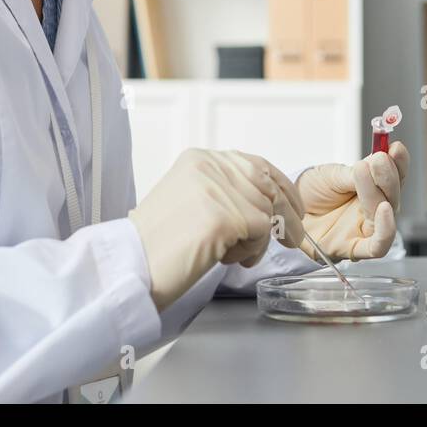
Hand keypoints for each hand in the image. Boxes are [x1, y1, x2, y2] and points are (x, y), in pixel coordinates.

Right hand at [128, 148, 305, 310]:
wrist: (132, 268)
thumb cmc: (157, 244)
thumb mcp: (190, 201)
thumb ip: (224, 192)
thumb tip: (267, 205)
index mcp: (200, 158)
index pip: (256, 165)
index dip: (281, 188)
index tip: (294, 208)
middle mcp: (210, 166)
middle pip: (268, 187)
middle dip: (285, 216)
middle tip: (292, 240)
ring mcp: (217, 189)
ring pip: (267, 212)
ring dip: (259, 240)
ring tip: (232, 254)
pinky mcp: (223, 216)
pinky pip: (261, 233)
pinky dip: (251, 251)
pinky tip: (225, 258)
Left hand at [296, 141, 408, 262]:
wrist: (286, 212)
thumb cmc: (310, 195)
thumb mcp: (333, 176)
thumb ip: (356, 173)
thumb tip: (380, 159)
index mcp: (371, 189)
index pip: (394, 176)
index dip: (399, 163)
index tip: (395, 147)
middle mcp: (372, 210)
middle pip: (393, 195)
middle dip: (389, 174)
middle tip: (379, 158)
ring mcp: (365, 229)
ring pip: (387, 214)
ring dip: (383, 191)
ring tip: (369, 170)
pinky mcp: (354, 248)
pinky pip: (378, 245)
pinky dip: (386, 228)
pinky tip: (383, 208)